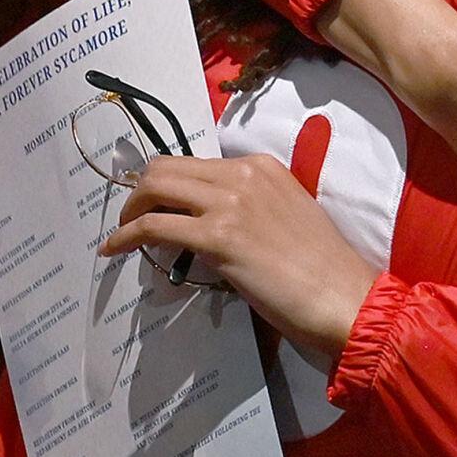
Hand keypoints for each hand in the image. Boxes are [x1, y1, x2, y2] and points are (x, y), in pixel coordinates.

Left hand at [100, 155, 375, 358]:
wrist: (341, 295)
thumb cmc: (321, 266)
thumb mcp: (284, 216)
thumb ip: (248, 208)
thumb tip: (209, 223)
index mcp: (261, 166)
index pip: (195, 162)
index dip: (167, 183)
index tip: (155, 203)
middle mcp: (243, 174)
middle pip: (166, 166)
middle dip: (140, 190)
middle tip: (132, 217)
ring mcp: (229, 202)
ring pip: (155, 188)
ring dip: (130, 211)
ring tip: (123, 233)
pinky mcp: (217, 236)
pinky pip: (154, 226)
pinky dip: (126, 236)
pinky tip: (114, 250)